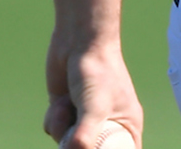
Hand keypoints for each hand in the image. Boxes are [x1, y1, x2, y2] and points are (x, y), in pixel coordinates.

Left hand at [45, 32, 143, 147]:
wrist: (79, 42)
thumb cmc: (98, 71)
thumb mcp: (94, 107)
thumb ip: (85, 135)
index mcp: (126, 127)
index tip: (91, 147)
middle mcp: (107, 126)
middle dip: (76, 143)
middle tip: (72, 131)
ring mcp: (85, 120)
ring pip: (67, 144)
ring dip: (61, 128)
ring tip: (67, 105)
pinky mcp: (67, 113)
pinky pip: (55, 131)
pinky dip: (54, 120)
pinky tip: (60, 101)